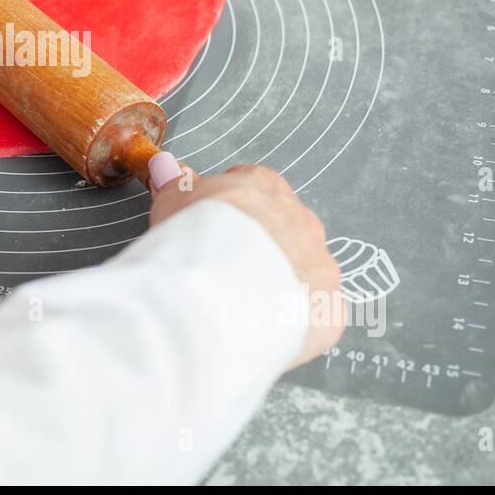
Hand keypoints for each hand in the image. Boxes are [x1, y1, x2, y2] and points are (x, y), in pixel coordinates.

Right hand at [146, 154, 343, 369]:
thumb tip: (165, 166)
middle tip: (225, 265)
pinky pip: (315, 310)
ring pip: (303, 268)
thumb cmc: (195, 239)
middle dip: (259, 243)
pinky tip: (265, 327)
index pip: (253, 184)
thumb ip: (175, 183)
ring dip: (279, 280)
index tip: (212, 223)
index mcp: (265, 187)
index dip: (230, 206)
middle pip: (283, 226)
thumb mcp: (172, 201)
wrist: (221, 290)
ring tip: (242, 301)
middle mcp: (302, 220)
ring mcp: (320, 263)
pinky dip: (294, 319)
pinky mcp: (329, 307)